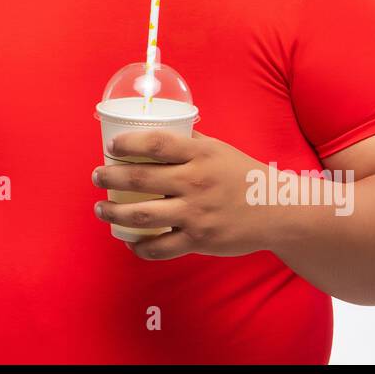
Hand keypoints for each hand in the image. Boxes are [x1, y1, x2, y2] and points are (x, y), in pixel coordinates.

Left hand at [91, 128, 273, 259]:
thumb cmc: (244, 176)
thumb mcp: (219, 149)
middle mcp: (196, 182)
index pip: (156, 143)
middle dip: (110, 176)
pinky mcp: (199, 239)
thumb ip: (190, 141)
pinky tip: (130, 241)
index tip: (111, 146)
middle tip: (97, 176)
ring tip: (101, 208)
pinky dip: (140, 246)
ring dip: (115, 212)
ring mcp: (196, 213)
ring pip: (143, 214)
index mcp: (200, 154)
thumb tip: (160, 126)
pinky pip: (161, 247)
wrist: (277, 210)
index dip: (129, 143)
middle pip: (141, 178)